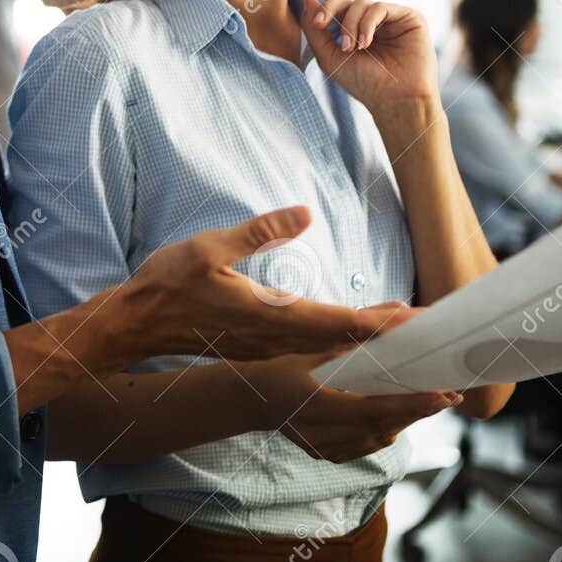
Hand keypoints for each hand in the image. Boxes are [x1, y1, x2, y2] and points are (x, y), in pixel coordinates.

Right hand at [120, 205, 417, 361]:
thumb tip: (304, 212)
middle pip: (342, 341)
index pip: (337, 321)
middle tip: (427, 327)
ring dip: (362, 338)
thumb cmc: (167, 285)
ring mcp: (265, 347)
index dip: (380, 322)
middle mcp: (274, 338)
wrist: (134, 324)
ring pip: (327, 347)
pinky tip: (347, 334)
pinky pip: (308, 348)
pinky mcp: (256, 347)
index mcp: (269, 315)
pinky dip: (336, 341)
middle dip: (385, 333)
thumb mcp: (209, 247)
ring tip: (398, 327)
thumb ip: (260, 231)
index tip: (416, 319)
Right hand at [244, 349, 461, 461]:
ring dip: (405, 421)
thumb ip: (353, 344)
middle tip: (447, 396)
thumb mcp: (311, 352)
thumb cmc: (281, 369)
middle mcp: (318, 433)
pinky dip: (385, 431)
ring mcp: (322, 448)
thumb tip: (395, 317)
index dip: (410, 405)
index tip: (442, 396)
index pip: (372, 409)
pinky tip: (397, 417)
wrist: (251, 401)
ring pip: (377, 440)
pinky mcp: (326, 455)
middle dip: (417, 411)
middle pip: (381, 427)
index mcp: (314, 404)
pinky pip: (365, 447)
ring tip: (428, 403)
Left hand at [297, 0, 437, 115]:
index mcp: (353, 27)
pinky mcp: (408, 16)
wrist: (394, 99)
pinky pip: (379, 7)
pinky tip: (366, 43)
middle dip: (329, 8)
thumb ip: (314, 28)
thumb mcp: (328, 56)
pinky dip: (366, 24)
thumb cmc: (364, 82)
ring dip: (349, 24)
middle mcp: (371, 19)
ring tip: (351, 47)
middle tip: (320, 23)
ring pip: (360, 2)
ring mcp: (390, 16)